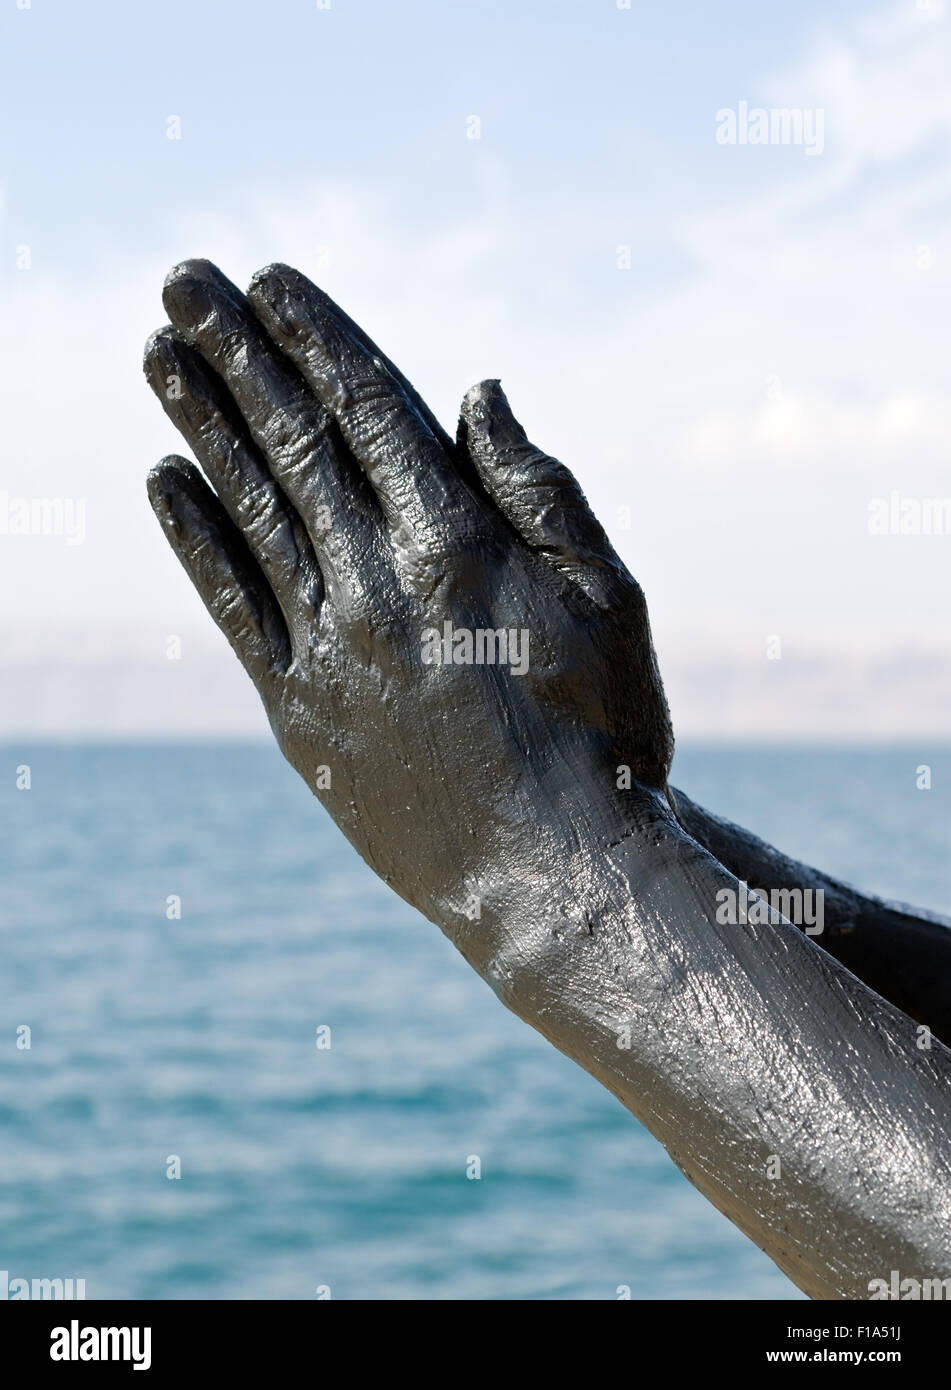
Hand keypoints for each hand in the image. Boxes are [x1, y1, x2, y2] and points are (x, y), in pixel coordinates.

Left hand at [144, 260, 673, 950]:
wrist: (554, 876)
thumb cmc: (604, 732)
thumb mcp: (612, 597)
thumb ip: (541, 487)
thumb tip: (475, 390)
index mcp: (457, 541)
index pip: (367, 409)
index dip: (314, 336)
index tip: (267, 283)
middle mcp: (378, 582)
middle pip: (292, 442)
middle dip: (233, 354)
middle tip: (182, 284)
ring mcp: (329, 649)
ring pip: (250, 511)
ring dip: (200, 425)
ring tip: (157, 354)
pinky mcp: (301, 714)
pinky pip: (235, 610)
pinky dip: (196, 541)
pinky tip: (164, 483)